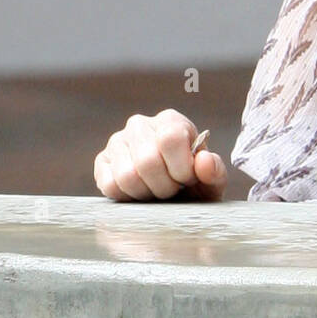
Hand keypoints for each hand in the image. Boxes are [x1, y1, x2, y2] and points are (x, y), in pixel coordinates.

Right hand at [94, 110, 226, 201]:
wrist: (173, 195)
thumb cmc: (194, 184)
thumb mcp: (212, 180)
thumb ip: (214, 171)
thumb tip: (204, 161)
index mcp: (170, 121)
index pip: (170, 139)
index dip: (181, 168)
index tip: (188, 179)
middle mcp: (140, 125)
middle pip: (148, 161)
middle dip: (165, 186)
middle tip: (173, 189)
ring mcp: (117, 141)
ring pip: (127, 176)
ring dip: (146, 193)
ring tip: (157, 190)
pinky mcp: (102, 161)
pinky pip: (110, 185)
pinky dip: (128, 197)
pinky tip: (140, 192)